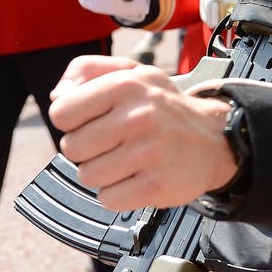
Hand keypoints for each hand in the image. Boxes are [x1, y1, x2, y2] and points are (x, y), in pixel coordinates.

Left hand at [49, 55, 236, 210]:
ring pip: (87, 176)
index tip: (92, 120)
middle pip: (72, 147)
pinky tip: (137, 176)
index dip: (71, 120)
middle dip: (87, 149)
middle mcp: (137, 115)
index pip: (62, 111)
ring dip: (103, 172)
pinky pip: (107, 199)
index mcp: (126, 84)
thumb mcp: (133, 73)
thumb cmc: (163, 106)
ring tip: (127, 159)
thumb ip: (89, 72)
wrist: (214, 137)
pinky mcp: (154, 184)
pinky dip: (118, 193)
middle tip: (113, 142)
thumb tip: (57, 95)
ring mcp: (147, 151)